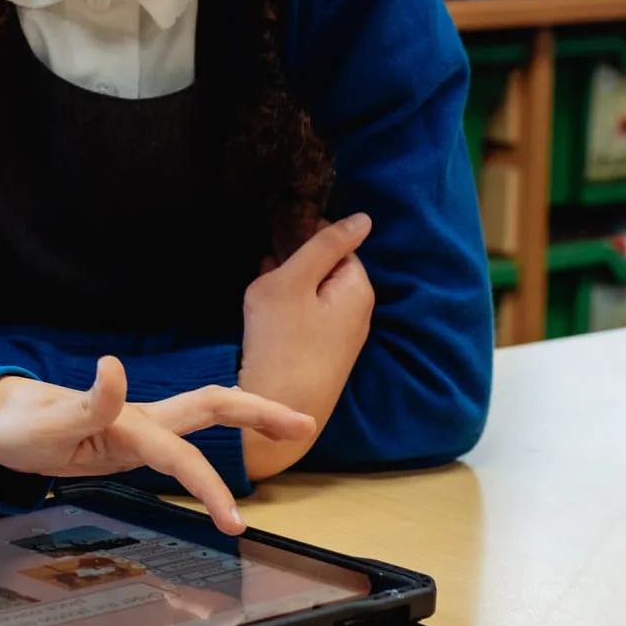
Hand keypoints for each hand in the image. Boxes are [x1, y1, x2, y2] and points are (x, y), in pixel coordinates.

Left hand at [0, 360, 315, 533]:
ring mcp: (140, 428)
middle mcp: (140, 421)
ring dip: (249, 417)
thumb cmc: (21, 427)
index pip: (179, 455)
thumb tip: (114, 366)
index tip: (234, 521)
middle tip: (305, 423)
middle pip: (210, 407)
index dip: (207, 484)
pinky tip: (248, 433)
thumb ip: (85, 402)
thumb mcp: (45, 424)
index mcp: (126, 424)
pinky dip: (220, 431)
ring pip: (204, 415)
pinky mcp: (134, 439)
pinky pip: (185, 435)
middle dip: (258, 413)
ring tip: (292, 427)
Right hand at [238, 213, 375, 480]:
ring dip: (288, 294)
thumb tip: (363, 218)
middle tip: (265, 282)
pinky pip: (308, 321)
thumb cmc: (281, 340)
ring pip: (313, 296)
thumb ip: (323, 244)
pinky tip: (267, 329)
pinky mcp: (327, 356)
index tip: (273, 251)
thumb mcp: (293, 280)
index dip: (302, 239)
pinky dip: (288, 317)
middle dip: (294, 269)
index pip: (336, 242)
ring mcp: (344, 337)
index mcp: (358, 287)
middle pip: (325, 270)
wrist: (278, 408)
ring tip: (263, 309)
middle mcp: (360, 312)